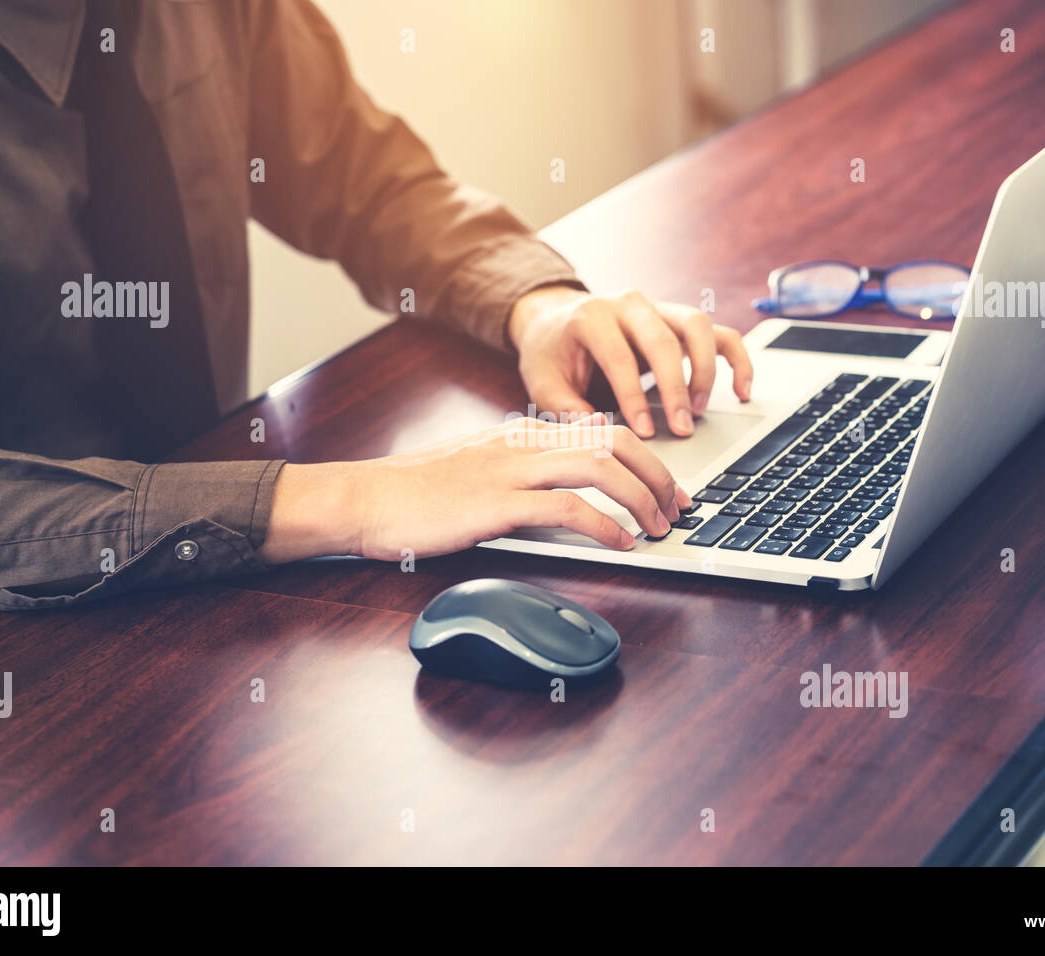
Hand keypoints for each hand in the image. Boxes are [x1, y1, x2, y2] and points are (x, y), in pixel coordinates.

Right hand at [257, 415, 693, 563]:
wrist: (366, 499)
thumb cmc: (417, 493)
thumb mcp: (479, 471)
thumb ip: (522, 473)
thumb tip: (565, 491)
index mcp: (522, 433)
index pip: (603, 429)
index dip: (646, 457)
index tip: (666, 485)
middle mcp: (523, 443)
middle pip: (615, 441)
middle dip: (658, 474)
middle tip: (679, 507)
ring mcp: (511, 470)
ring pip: (600, 467)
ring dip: (642, 498)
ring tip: (658, 527)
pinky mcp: (497, 503)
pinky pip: (567, 507)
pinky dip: (605, 524)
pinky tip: (621, 543)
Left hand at [507, 285, 753, 438]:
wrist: (555, 323)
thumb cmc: (551, 356)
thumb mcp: (544, 383)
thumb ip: (566, 409)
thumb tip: (600, 429)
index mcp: (591, 316)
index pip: (620, 356)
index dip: (634, 396)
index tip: (644, 432)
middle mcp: (628, 305)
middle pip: (663, 340)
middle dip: (675, 388)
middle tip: (680, 428)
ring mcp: (658, 308)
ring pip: (697, 326)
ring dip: (705, 370)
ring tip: (700, 410)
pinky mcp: (678, 320)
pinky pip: (718, 332)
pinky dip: (736, 359)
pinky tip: (742, 390)